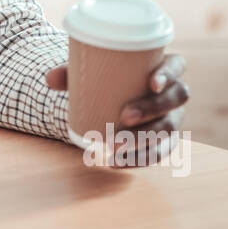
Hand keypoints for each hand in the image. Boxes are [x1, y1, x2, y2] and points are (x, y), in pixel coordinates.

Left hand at [44, 52, 188, 166]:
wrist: (114, 101)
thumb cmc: (108, 80)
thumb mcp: (92, 72)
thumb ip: (72, 73)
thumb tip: (50, 79)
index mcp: (164, 68)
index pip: (177, 66)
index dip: (169, 74)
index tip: (152, 83)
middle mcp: (174, 93)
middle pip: (176, 99)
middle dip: (152, 109)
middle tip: (124, 117)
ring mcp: (172, 118)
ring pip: (168, 129)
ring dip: (143, 139)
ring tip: (115, 145)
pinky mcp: (165, 141)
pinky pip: (159, 152)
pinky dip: (138, 159)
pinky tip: (118, 162)